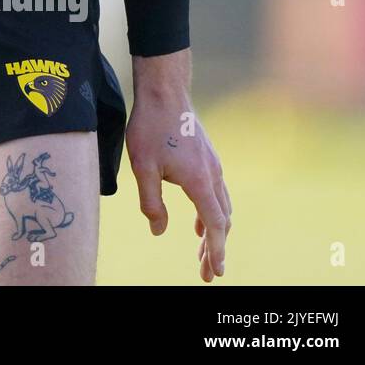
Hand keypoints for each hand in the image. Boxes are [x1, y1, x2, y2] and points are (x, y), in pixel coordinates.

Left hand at [127, 51, 231, 282]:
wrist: (164, 91)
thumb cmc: (150, 127)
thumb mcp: (143, 167)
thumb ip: (151, 202)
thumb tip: (158, 232)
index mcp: (200, 182)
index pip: (214, 225)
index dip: (215, 251)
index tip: (216, 271)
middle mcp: (213, 175)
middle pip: (221, 220)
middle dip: (215, 248)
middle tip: (208, 273)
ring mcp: (213, 165)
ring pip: (221, 207)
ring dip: (214, 232)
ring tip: (203, 253)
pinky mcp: (207, 158)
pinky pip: (215, 193)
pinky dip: (211, 213)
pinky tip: (199, 221)